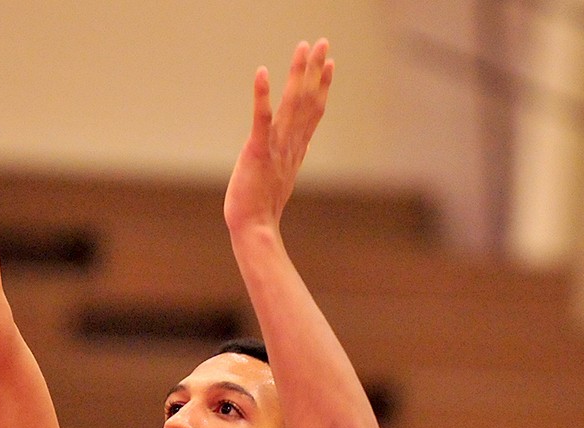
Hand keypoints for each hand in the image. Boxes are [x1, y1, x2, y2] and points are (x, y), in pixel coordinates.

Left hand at [224, 39, 333, 232]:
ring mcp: (275, 147)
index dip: (322, 86)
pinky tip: (263, 73)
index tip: (329, 63)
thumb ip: (295, 155)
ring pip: (291, 104)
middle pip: (307, 101)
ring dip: (297, 74)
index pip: (313, 112)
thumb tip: (307, 142)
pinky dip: (263, 96)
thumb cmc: (263, 207)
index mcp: (296, 149)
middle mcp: (290, 144)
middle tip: (322, 42)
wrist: (254, 229)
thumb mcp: (283, 176)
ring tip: (303, 48)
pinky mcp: (257, 151)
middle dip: (315, 70)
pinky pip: (261, 119)